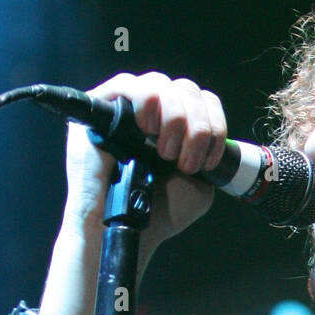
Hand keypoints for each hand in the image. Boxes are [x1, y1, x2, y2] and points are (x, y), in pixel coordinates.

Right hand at [40, 72, 228, 314]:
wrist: (127, 231)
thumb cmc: (158, 212)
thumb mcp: (198, 186)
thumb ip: (208, 156)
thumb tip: (212, 135)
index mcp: (178, 128)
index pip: (204, 101)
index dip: (215, 125)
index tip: (211, 162)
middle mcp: (154, 114)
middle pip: (186, 89)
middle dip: (196, 127)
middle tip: (184, 163)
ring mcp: (126, 107)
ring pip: (161, 83)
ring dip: (174, 118)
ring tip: (164, 153)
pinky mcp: (99, 107)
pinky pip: (128, 83)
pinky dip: (147, 102)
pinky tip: (147, 131)